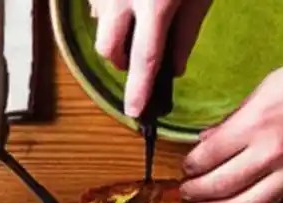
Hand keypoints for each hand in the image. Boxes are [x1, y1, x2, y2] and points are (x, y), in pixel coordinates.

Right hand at [90, 0, 212, 116]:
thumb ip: (186, 32)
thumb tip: (175, 70)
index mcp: (155, 3)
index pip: (145, 58)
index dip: (139, 88)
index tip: (134, 111)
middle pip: (108, 48)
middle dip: (120, 60)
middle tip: (137, 54)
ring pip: (98, 26)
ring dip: (114, 31)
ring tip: (136, 13)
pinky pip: (96, 5)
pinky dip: (110, 10)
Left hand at [181, 42, 282, 202]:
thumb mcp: (268, 86)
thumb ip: (236, 118)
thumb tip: (208, 140)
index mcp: (258, 124)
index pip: (210, 155)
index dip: (192, 165)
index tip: (187, 167)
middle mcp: (275, 153)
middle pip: (223, 186)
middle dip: (198, 193)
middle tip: (187, 193)